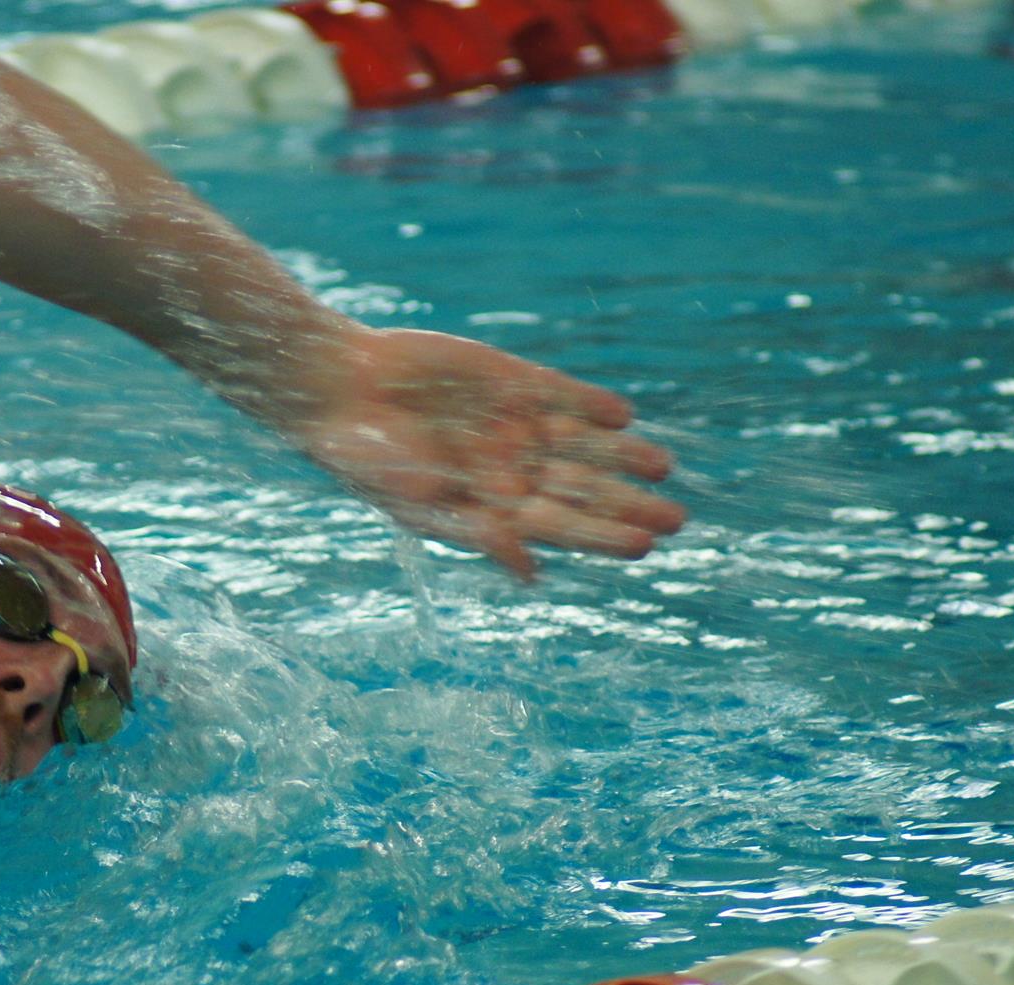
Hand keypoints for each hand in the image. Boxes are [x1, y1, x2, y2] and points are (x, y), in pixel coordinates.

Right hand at [288, 326, 685, 578]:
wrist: (335, 388)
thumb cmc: (365, 459)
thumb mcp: (419, 508)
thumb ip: (479, 535)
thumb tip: (532, 575)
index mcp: (490, 509)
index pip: (561, 529)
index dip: (603, 538)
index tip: (644, 546)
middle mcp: (509, 470)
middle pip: (583, 492)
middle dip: (628, 506)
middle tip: (678, 519)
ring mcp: (512, 425)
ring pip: (582, 446)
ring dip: (622, 457)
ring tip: (664, 466)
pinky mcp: (508, 381)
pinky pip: (559, 395)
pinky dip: (589, 405)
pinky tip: (622, 416)